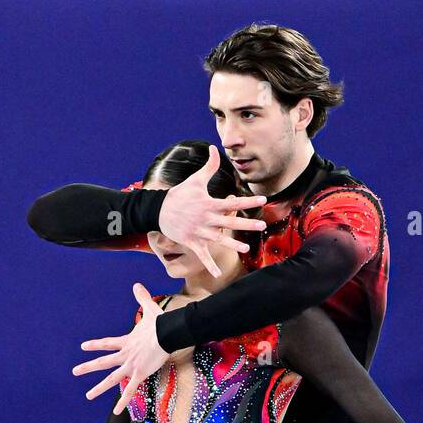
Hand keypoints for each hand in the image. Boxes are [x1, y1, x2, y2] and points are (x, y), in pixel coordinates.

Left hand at [73, 283, 168, 416]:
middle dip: (88, 367)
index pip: (107, 343)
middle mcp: (125, 354)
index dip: (95, 345)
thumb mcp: (150, 309)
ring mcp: (131, 365)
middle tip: (75, 371)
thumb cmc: (160, 323)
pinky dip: (122, 402)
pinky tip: (116, 412)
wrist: (166, 333)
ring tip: (88, 396)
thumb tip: (137, 284)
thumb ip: (142, 297)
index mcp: (127, 342)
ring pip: (111, 379)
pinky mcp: (139, 374)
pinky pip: (130, 391)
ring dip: (99, 388)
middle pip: (103, 362)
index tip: (83, 346)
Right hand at [159, 144, 266, 276]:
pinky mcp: (192, 242)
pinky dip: (209, 265)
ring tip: (245, 248)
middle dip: (246, 224)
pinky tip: (218, 275)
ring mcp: (199, 232)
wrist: (159, 210)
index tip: (262, 200)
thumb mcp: (195, 179)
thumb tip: (215, 147)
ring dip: (232, 244)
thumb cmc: (180, 194)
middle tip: (263, 226)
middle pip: (229, 221)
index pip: (232, 202)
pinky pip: (202, 256)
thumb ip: (209, 166)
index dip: (248, 201)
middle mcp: (206, 218)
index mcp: (209, 204)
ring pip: (218, 239)